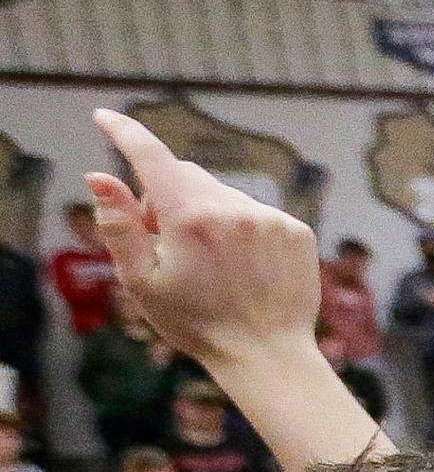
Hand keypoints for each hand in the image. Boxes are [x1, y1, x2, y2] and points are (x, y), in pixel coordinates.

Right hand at [85, 109, 323, 375]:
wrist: (267, 355)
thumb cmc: (197, 324)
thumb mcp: (142, 281)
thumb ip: (118, 225)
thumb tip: (98, 177)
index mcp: (191, 220)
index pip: (153, 158)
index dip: (125, 133)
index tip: (106, 117)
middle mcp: (235, 210)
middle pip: (185, 176)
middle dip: (165, 197)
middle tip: (162, 239)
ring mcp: (271, 219)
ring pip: (222, 195)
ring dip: (206, 213)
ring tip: (208, 262)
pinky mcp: (297, 230)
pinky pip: (255, 212)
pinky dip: (240, 227)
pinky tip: (241, 266)